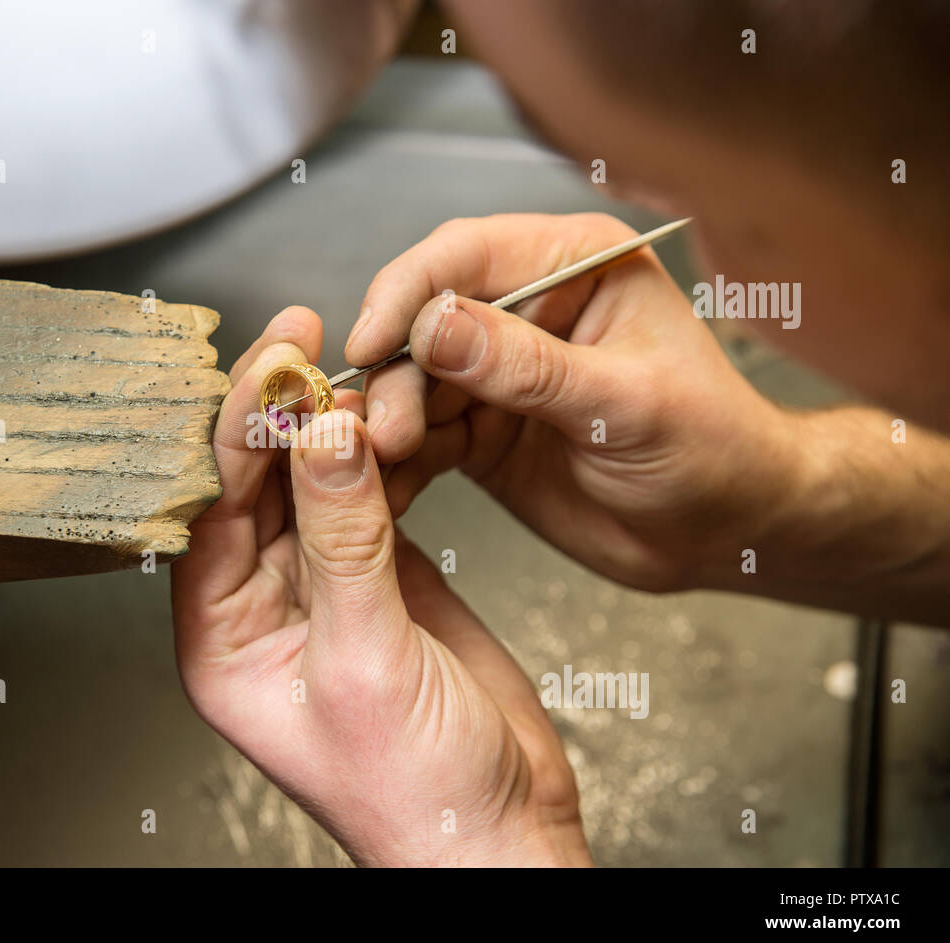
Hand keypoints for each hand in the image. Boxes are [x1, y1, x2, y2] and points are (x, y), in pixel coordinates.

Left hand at [172, 307, 589, 866]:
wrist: (501, 833)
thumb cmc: (416, 792)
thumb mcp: (367, 659)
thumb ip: (343, 540)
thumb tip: (318, 432)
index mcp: (223, 640)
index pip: (212, 510)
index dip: (236, 430)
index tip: (269, 358)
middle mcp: (263, 609)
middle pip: (255, 487)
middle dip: (277, 410)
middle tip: (302, 336)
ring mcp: (324, 589)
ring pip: (313, 484)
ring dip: (332, 425)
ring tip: (353, 364)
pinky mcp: (382, 579)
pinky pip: (368, 499)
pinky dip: (382, 456)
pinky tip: (391, 415)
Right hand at [346, 212, 803, 592]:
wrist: (725, 533)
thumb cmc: (713, 449)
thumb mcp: (626, 403)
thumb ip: (530, 367)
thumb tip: (434, 325)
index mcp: (573, 266)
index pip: (466, 256)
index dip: (408, 294)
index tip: (370, 344)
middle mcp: (526, 309)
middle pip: (423, 321)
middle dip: (395, 376)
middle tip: (383, 431)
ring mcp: (498, 373)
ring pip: (413, 382)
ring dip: (389, 421)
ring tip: (380, 465)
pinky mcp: (481, 430)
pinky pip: (422, 438)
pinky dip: (400, 465)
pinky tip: (389, 490)